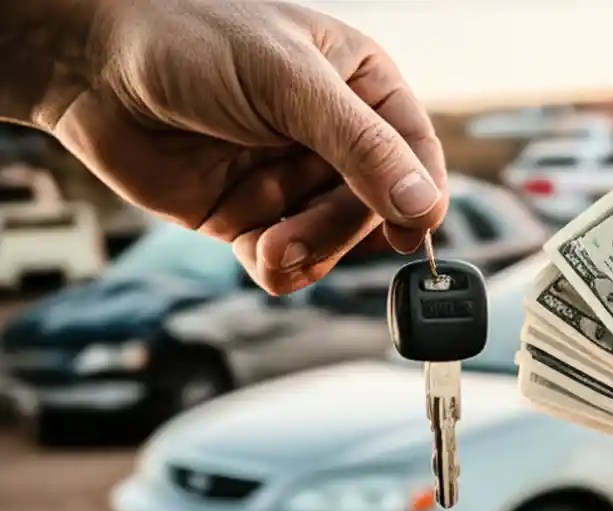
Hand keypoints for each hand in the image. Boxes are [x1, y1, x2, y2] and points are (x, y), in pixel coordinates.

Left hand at [33, 0, 446, 293]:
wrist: (89, 63)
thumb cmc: (192, 40)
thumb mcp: (291, 83)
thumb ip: (362, 147)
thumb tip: (423, 204)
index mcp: (360, 86)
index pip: (415, 151)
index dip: (418, 196)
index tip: (410, 236)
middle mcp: (333, 135)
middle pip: (374, 207)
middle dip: (339, 229)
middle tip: (300, 237)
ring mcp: (292, 177)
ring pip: (333, 240)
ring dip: (307, 253)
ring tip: (269, 247)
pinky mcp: (251, 213)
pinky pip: (287, 259)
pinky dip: (277, 268)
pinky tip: (257, 255)